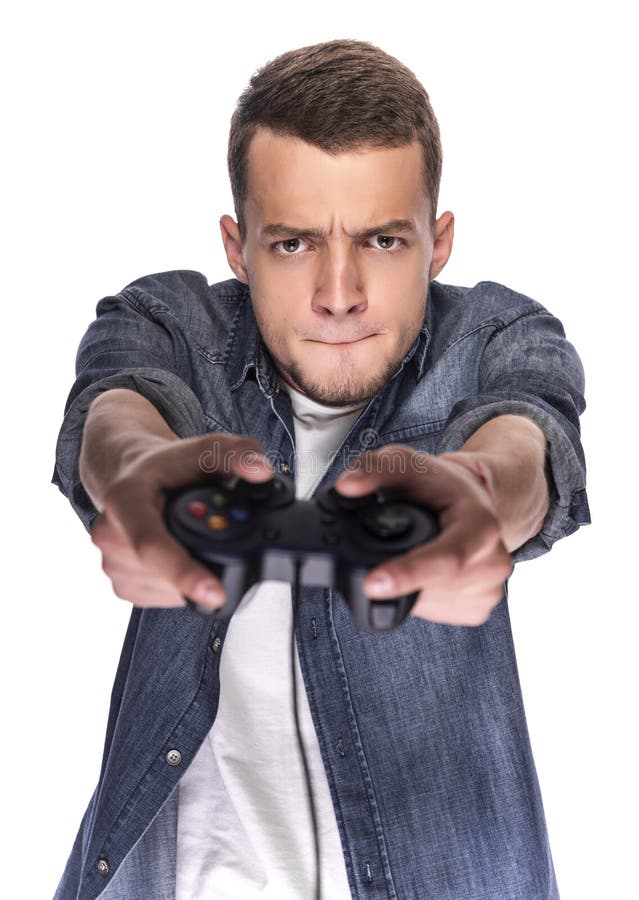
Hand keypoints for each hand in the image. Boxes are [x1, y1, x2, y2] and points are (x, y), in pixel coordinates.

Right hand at [88, 433, 273, 609]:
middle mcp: (109, 535)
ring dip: (197, 572)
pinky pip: (168, 597)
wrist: (134, 477)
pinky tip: (186, 552)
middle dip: (206, 563)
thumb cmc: (169, 467)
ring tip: (196, 536)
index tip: (217, 593)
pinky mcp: (124, 587)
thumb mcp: (207, 449)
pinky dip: (187, 583)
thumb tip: (261, 472)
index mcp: (124, 498)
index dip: (184, 572)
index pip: (152, 544)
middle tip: (225, 537)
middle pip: (169, 572)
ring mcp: (113, 565)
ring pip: (171, 589)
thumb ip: (239, 454)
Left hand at [333, 445, 513, 626]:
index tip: (372, 583)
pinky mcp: (476, 610)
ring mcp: (487, 591)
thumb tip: (346, 486)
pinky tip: (416, 573)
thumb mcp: (406, 463)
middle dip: (395, 578)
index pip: (447, 558)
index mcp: (482, 525)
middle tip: (373, 561)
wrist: (467, 500)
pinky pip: (430, 612)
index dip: (408, 573)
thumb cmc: (438, 484)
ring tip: (403, 556)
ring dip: (402, 588)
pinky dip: (413, 597)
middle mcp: (493, 562)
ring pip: (425, 604)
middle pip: (429, 587)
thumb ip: (374, 469)